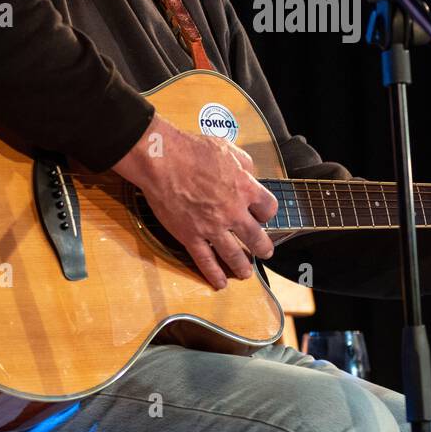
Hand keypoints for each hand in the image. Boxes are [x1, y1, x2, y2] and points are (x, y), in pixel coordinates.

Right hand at [113, 113, 277, 289]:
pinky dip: (214, 274)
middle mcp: (233, 211)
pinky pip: (206, 261)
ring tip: (246, 273)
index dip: (267, 213)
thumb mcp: (228, 148)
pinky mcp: (190, 236)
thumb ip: (244, 163)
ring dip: (242, 266)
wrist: (163, 160)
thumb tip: (249, 173)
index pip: (268, 208)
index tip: (262, 216)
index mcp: (245, 188)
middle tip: (265, 252)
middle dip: (263, 247)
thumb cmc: (193, 150)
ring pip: (234, 255)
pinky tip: (220, 283)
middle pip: (256, 237)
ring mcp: (212, 227)